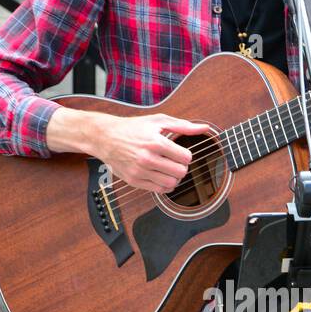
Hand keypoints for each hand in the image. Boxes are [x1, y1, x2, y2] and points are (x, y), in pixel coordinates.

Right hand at [89, 114, 208, 192]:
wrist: (106, 137)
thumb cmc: (133, 128)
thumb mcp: (158, 121)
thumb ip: (183, 126)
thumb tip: (204, 128)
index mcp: (155, 142)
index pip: (186, 157)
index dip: (186, 155)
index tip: (180, 152)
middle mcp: (147, 158)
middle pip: (180, 172)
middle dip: (182, 167)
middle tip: (176, 161)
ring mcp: (140, 171)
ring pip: (171, 183)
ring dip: (174, 177)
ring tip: (169, 168)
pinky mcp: (134, 180)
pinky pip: (159, 190)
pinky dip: (165, 185)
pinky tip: (161, 175)